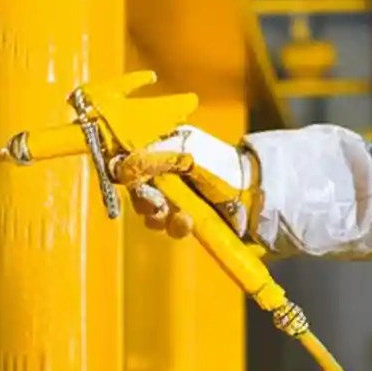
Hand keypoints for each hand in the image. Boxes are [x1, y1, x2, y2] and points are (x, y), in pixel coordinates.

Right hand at [111, 125, 253, 239]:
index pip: (132, 158)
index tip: (125, 180)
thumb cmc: (222, 165)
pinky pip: (168, 224)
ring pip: (151, 209)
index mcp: (167, 145)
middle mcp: (169, 168)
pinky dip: (173, 225)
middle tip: (158, 204)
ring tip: (177, 215)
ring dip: (159, 215)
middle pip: (138, 188)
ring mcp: (178, 193)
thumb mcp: (186, 151)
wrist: (253, 194)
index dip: (126, 171)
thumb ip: (151, 158)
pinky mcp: (187, 214)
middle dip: (145, 199)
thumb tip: (118, 166)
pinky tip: (186, 223)